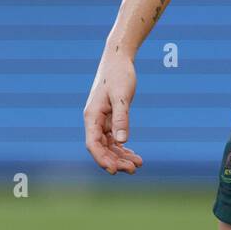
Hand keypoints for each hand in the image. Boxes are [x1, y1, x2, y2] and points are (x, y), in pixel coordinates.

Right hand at [83, 49, 143, 174]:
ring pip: (109, 145)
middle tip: (134, 169)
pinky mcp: (110, 117)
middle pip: (101, 148)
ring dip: (121, 156)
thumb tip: (122, 141)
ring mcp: (101, 120)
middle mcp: (94, 120)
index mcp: (92, 116)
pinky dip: (123, 147)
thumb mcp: (122, 96)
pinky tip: (134, 155)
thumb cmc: (119, 74)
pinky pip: (114, 138)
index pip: (93, 144)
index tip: (113, 170)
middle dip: (115, 161)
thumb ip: (121, 118)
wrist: (119, 59)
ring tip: (138, 165)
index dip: (102, 158)